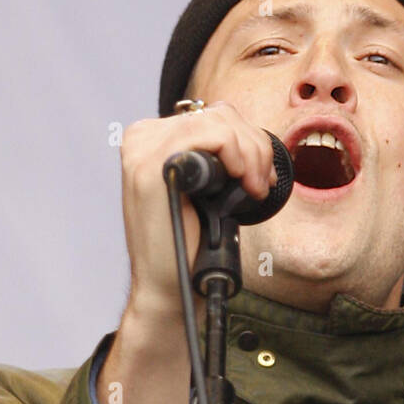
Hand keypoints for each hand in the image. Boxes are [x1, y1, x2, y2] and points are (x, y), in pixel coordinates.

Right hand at [119, 102, 276, 328]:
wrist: (168, 288)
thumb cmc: (187, 247)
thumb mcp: (202, 192)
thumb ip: (212, 159)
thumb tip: (247, 138)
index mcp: (152, 141)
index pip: (213, 117)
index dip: (248, 142)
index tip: (260, 178)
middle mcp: (142, 139)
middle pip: (219, 115)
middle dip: (255, 148)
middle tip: (261, 186)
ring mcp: (143, 149)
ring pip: (218, 122)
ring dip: (250, 154)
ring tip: (253, 189)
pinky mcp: (151, 165)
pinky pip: (209, 134)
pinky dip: (236, 153)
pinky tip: (240, 181)